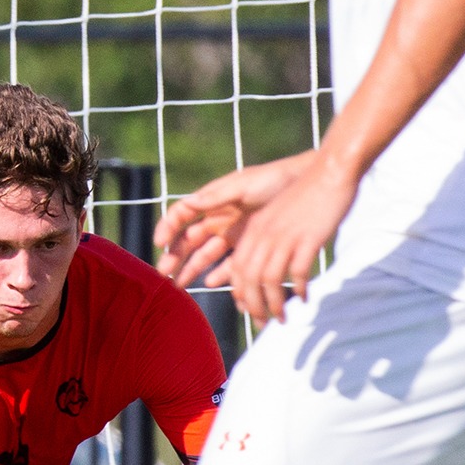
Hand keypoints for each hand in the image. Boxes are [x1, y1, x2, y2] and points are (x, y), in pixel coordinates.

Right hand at [153, 153, 312, 286]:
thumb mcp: (243, 185)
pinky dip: (221, 275)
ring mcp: (232, 234)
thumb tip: (189, 203)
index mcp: (212, 201)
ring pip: (205, 255)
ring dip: (191, 269)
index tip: (160, 243)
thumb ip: (217, 197)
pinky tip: (211, 283)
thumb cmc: (273, 179)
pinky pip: (230, 264)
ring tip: (178, 284)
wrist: (304, 185)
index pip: (181, 215)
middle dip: (174, 257)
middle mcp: (217, 218)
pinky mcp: (248, 246)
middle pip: (189, 240)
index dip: (167, 228)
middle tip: (163, 274)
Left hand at [216, 156, 359, 324]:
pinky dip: (299, 289)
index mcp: (255, 229)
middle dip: (254, 307)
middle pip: (249, 280)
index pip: (238, 270)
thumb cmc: (308, 195)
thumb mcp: (278, 216)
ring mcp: (285, 236)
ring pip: (270, 281)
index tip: (250, 311)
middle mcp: (265, 234)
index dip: (241, 295)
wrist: (330, 171)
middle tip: (264, 323)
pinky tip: (304, 297)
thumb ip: (268, 238)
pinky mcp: (308, 238)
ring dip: (274, 305)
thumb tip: (267, 266)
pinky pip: (297, 272)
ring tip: (282, 318)